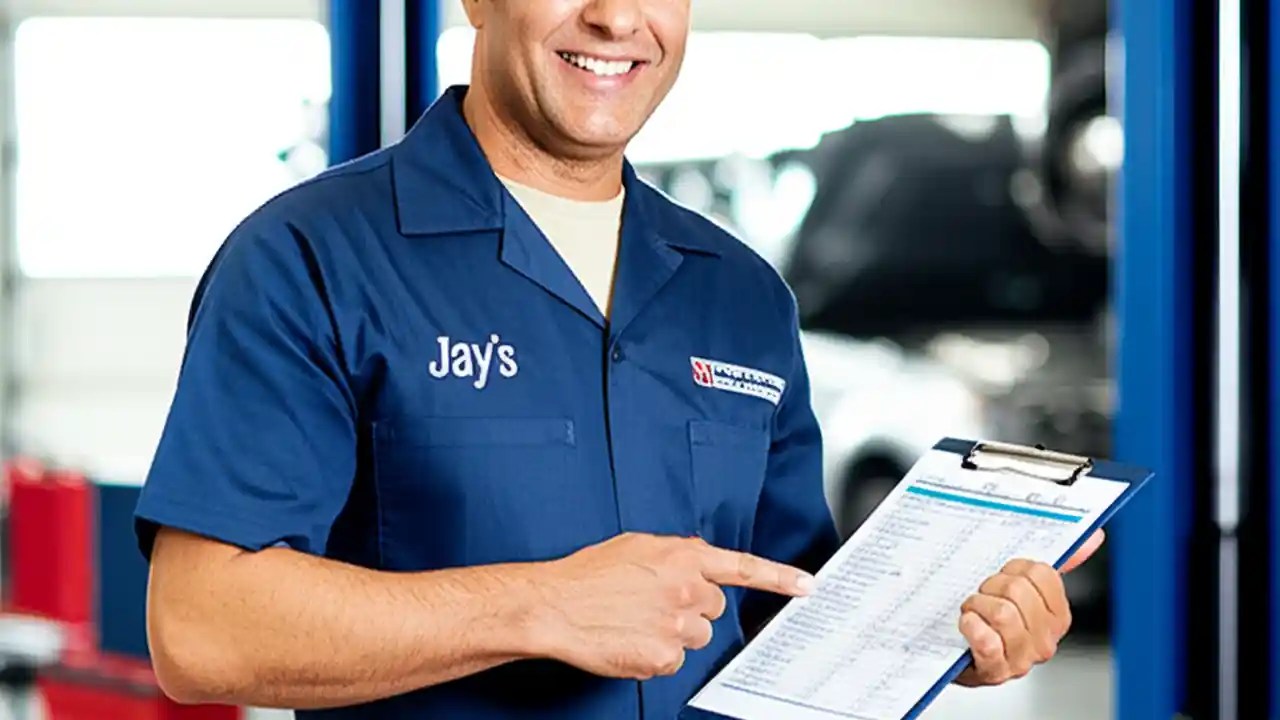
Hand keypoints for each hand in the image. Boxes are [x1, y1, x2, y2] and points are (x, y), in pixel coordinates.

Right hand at [535, 533, 813, 679]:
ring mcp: (677, 627)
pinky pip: (674, 661)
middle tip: (656, 603)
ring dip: (675, 633)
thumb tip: (695, 562)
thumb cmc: (588, 574)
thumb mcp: (637, 546)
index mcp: (683, 557)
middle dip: (692, 607)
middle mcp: (687, 590)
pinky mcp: (662, 657)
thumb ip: (675, 553)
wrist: (555, 605)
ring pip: (696, 637)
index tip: (807, 586)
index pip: (742, 567)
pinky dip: (655, 655)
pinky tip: (630, 640)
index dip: (779, 578)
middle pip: (714, 607)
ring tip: (637, 620)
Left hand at [954, 529, 1103, 686]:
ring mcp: (1022, 659)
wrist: (958, 657)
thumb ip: (1058, 564)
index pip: (1042, 573)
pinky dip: (972, 627)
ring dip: (976, 606)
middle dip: (991, 587)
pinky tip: (968, 625)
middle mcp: (1044, 641)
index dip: (1013, 569)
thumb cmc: (990, 620)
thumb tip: (1094, 536)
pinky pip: (987, 641)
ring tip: (973, 612)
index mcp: (1057, 617)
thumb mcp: (1023, 589)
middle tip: (983, 597)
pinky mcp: (995, 671)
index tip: (1003, 577)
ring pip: (1001, 613)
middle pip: (1018, 590)